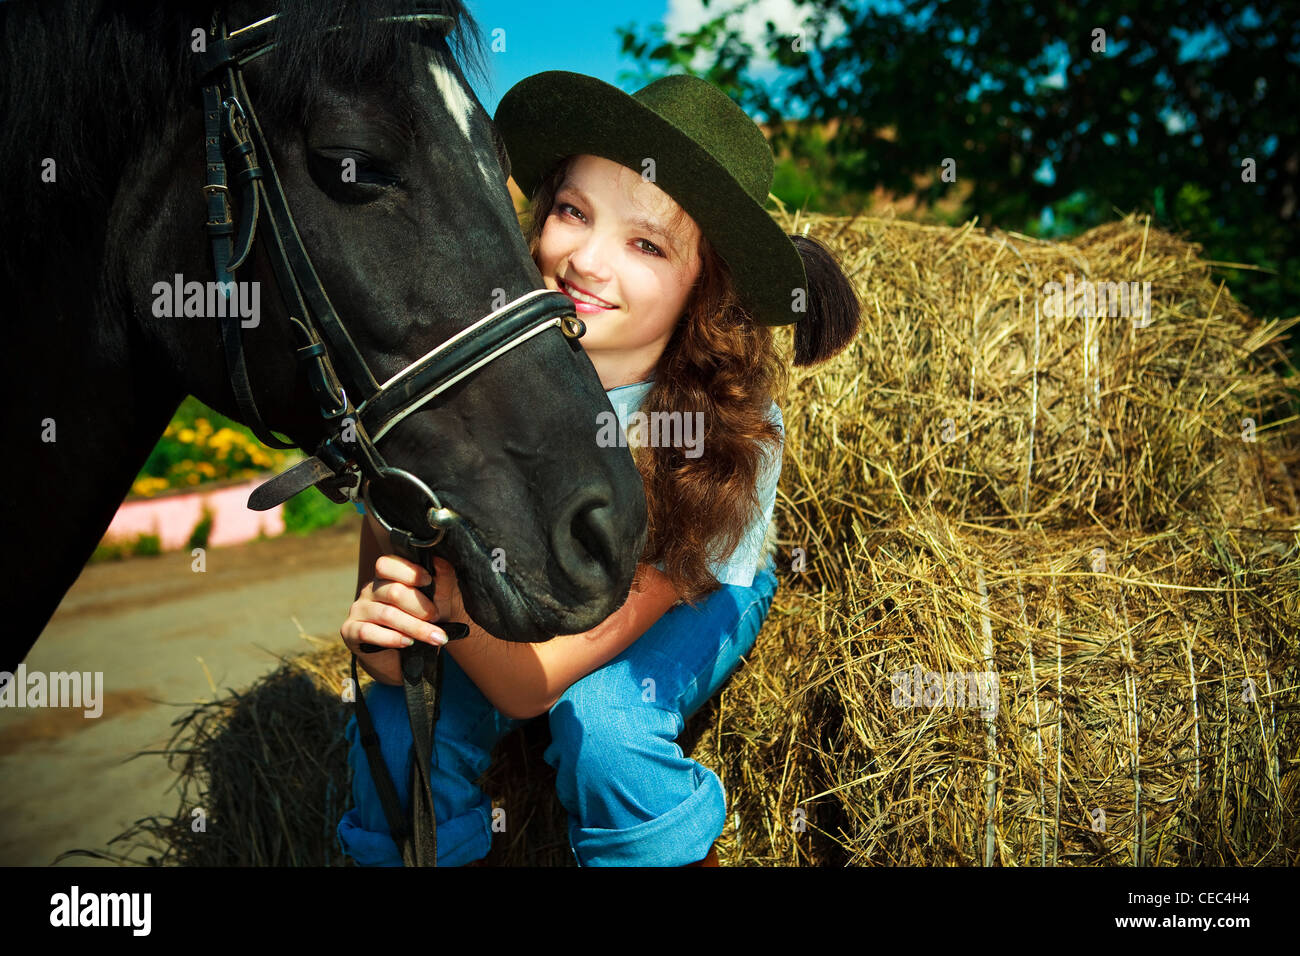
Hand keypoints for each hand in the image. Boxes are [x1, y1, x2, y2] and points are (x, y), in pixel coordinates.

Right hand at [340, 554, 461, 684]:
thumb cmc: (423, 621)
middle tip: (436, 617)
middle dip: (419, 606)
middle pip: (392, 591)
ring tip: (434, 636)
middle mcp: (369, 590)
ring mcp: (358, 610)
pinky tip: (408, 642)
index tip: (429, 581)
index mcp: (386, 577)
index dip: (409, 572)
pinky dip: (392, 638)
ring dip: (415, 626)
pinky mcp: (350, 631)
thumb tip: (440, 560)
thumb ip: (441, 578)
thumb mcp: (438, 599)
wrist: (407, 657)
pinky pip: (368, 632)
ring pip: (386, 614)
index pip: (388, 564)